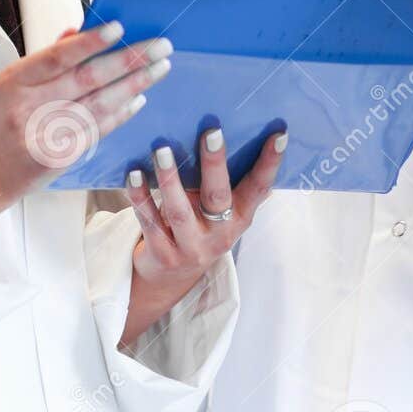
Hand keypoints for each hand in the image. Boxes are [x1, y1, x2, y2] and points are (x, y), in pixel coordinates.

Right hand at [0, 21, 170, 259]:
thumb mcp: (11, 84)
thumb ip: (46, 59)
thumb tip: (79, 31)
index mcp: (14, 82)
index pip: (58, 57)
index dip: (91, 42)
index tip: (120, 27)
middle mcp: (28, 109)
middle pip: (88, 79)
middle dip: (130, 60)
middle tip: (160, 46)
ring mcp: (45, 136)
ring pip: (100, 104)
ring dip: (135, 85)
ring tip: (160, 68)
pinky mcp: (61, 158)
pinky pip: (99, 130)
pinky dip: (122, 113)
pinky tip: (140, 99)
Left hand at [118, 124, 285, 348]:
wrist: (170, 279)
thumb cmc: (199, 229)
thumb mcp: (223, 214)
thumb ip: (234, 185)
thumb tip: (249, 137)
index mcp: (239, 217)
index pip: (258, 188)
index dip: (270, 163)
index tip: (279, 135)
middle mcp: (219, 234)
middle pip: (218, 196)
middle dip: (215, 163)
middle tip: (212, 132)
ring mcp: (190, 247)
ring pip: (179, 210)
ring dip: (171, 179)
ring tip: (162, 150)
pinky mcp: (163, 254)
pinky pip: (149, 222)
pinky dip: (140, 197)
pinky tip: (133, 174)